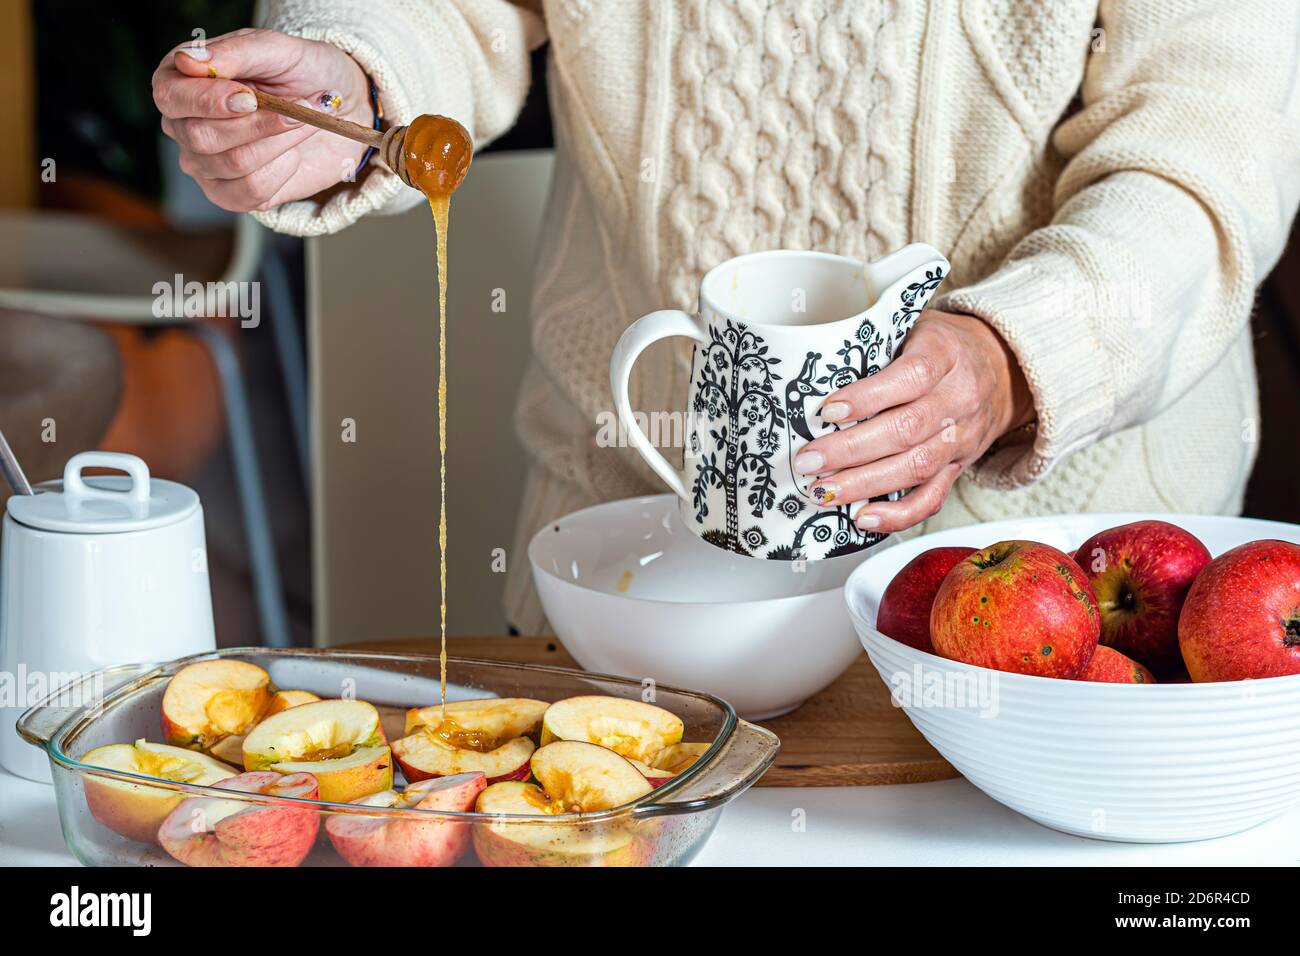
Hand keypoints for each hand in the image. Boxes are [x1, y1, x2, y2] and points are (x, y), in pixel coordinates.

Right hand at [153, 28, 373, 211]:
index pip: (171, 96)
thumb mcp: (276, 49)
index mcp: (181, 79)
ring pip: (233, 163)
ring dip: (280, 142)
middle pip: (201, 137)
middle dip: (259, 124)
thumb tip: (188, 62)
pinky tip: (292, 154)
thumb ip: (234, 52)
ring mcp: (205, 163)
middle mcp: (183, 124)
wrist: (343, 106)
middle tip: (299, 108)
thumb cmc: (304, 71)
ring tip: (304, 122)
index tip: (251, 97)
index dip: (210, 101)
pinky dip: (283, 171)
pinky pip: (251, 192)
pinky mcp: (232, 194)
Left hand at [794, 310, 1033, 532]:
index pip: (910, 376)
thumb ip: (876, 345)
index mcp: (945, 355)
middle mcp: (959, 399)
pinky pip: (932, 498)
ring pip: (915, 466)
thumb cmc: (941, 347)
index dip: (868, 396)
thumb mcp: (915, 326)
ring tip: (824, 490)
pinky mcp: (958, 467)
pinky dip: (897, 515)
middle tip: (809, 460)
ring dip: (864, 484)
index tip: (828, 410)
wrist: (1002, 368)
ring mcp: (961, 438)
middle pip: (906, 429)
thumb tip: (816, 376)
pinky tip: (863, 517)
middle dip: (850, 450)